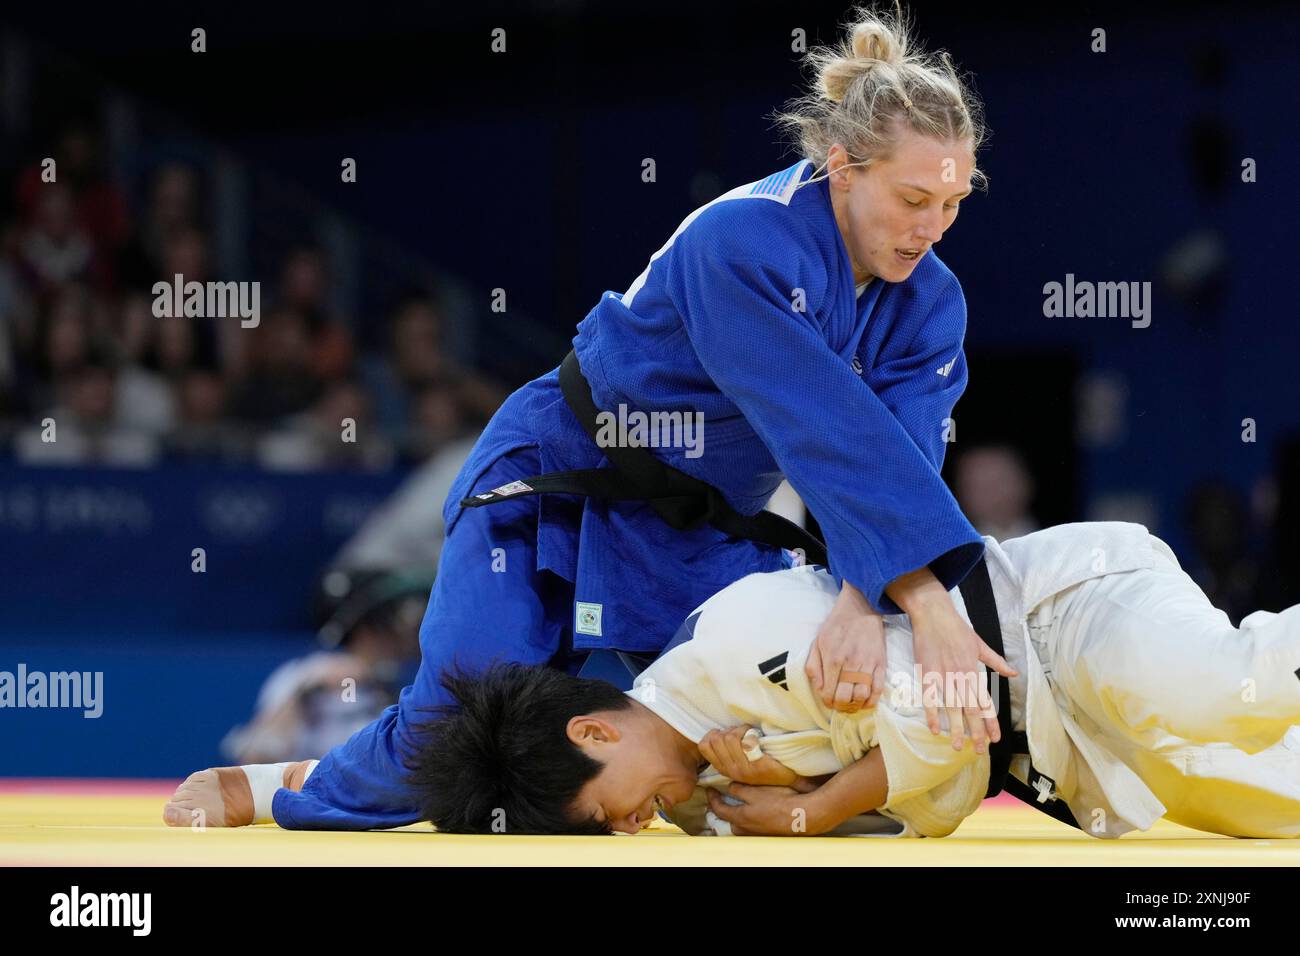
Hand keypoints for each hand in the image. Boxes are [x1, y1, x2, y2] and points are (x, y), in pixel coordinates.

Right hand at [699, 726, 799, 786]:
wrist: (788, 780)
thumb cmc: (764, 767)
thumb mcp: (739, 763)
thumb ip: (726, 752)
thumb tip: (714, 734)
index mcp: (724, 769)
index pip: (705, 745)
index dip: (714, 734)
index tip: (727, 733)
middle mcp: (731, 770)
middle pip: (717, 739)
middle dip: (728, 730)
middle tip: (741, 733)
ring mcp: (744, 769)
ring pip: (730, 737)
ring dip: (740, 729)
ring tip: (749, 733)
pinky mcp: (759, 766)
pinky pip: (746, 742)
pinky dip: (750, 733)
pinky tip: (756, 736)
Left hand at [705, 783, 825, 835]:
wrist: (802, 816)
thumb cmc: (778, 801)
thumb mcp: (755, 790)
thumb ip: (738, 790)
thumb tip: (729, 788)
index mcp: (740, 818)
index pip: (718, 809)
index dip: (712, 798)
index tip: (709, 789)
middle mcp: (747, 829)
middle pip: (729, 819)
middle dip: (725, 809)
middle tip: (724, 797)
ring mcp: (758, 833)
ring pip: (743, 823)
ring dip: (740, 814)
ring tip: (743, 803)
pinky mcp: (769, 832)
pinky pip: (755, 824)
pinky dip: (752, 817)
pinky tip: (760, 810)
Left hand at [807, 581, 885, 712]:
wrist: (860, 608)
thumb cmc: (836, 625)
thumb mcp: (817, 642)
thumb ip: (814, 666)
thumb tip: (819, 688)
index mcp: (832, 659)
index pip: (829, 692)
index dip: (827, 701)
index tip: (828, 701)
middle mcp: (850, 664)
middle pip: (845, 697)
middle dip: (840, 706)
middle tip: (839, 705)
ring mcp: (867, 664)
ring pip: (862, 695)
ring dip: (856, 705)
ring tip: (852, 703)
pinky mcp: (881, 663)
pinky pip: (879, 688)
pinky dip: (872, 700)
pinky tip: (866, 701)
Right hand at [910, 600, 1016, 753]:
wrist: (933, 614)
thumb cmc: (956, 628)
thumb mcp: (980, 644)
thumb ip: (996, 662)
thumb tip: (1014, 674)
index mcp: (974, 671)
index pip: (985, 702)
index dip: (990, 721)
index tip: (995, 739)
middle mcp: (960, 677)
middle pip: (970, 709)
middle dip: (976, 731)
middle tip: (979, 750)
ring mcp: (942, 676)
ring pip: (951, 707)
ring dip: (956, 728)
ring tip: (958, 746)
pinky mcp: (926, 673)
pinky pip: (929, 698)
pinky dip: (932, 714)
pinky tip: (935, 729)